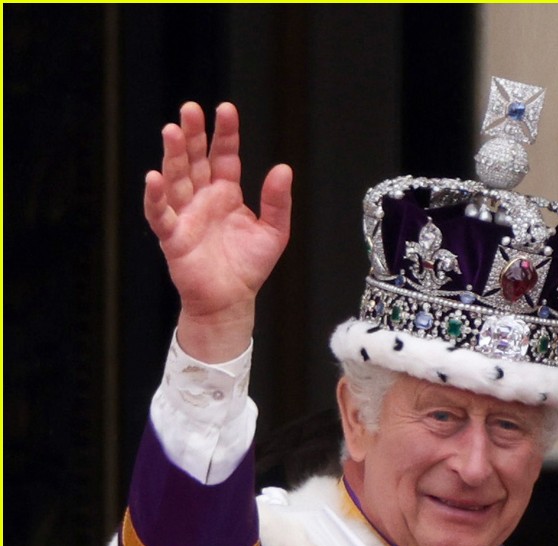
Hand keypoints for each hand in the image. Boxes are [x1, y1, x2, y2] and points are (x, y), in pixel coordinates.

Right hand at [144, 101, 291, 359]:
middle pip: (195, 159)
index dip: (225, 133)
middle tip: (190, 109)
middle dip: (192, 134)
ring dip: (172, 156)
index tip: (226, 110)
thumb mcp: (274, 233)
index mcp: (226, 193)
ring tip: (172, 131)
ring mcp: (186, 215)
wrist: (231, 303)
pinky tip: (154, 178)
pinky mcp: (173, 237)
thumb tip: (283, 169)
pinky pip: (160, 214)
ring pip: (176, 179)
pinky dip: (156, 198)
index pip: (224, 155)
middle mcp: (203, 198)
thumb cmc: (248, 269)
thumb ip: (277, 202)